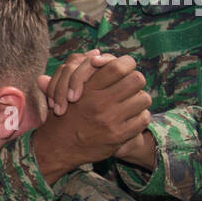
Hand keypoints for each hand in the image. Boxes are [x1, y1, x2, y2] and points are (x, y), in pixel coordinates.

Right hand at [31, 53, 150, 182]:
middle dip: (134, 82)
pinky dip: (140, 117)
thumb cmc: (63, 116)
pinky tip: (131, 119)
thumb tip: (95, 53)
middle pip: (137, 79)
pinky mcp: (119, 136)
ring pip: (143, 98)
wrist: (57, 147)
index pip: (119, 66)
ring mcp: (110, 120)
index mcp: (88, 89)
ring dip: (139, 100)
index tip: (123, 71)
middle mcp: (100, 103)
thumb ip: (80, 72)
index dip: (126, 65)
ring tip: (131, 104)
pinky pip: (143, 119)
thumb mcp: (64, 91)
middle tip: (129, 87)